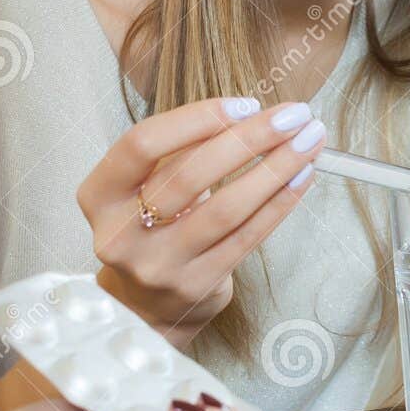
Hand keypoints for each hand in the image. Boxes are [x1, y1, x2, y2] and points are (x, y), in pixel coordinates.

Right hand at [77, 96, 325, 345]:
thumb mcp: (145, 187)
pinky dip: (279, 202)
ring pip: (225, 209)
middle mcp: (121, 233)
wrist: (145, 306)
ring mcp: (158, 265)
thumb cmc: (152, 227)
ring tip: (310, 141)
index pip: (142, 143)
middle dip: (250, 138)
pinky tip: (302, 177)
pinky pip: (247, 237)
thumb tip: (251, 114)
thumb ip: (179, 152)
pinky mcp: (195, 286)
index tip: (246, 103)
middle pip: (189, 174)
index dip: (196, 118)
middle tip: (294, 114)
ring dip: (276, 168)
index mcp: (99, 195)